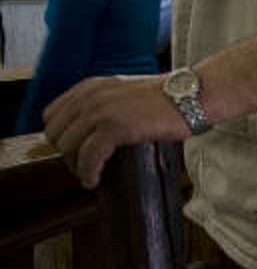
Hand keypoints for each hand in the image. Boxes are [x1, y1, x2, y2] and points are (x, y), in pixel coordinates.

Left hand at [42, 74, 190, 188]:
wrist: (193, 95)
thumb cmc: (168, 99)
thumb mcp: (126, 93)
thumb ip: (106, 104)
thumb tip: (96, 131)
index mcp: (91, 87)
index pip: (52, 115)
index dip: (61, 137)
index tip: (76, 151)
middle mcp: (90, 96)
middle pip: (55, 133)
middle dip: (66, 154)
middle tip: (85, 166)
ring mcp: (101, 110)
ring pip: (68, 146)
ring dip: (76, 166)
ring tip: (90, 176)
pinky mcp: (115, 127)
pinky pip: (88, 156)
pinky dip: (88, 172)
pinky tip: (94, 180)